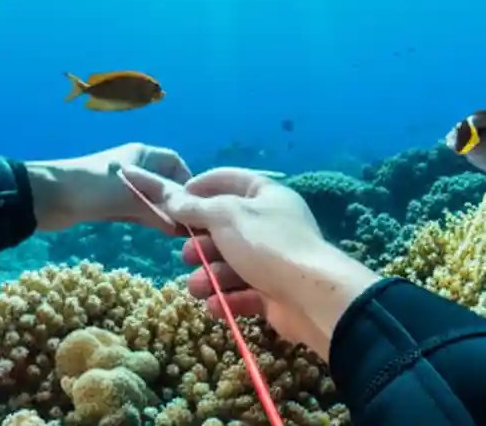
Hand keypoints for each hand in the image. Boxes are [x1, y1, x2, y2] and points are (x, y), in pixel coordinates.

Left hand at [26, 143, 191, 232]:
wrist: (46, 197)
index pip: (176, 164)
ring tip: (179, 232)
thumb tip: (187, 221)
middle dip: (177, 202)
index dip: (189, 182)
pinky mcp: (109, 203)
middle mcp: (134, 168)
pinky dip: (148, 219)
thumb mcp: (131, 196)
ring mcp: (121, 186)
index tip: (198, 205)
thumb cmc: (92, 187)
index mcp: (141, 155)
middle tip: (191, 224)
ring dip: (163, 213)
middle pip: (165, 183)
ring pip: (151, 199)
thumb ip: (161, 207)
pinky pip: (137, 210)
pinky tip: (160, 231)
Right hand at [123, 167, 379, 358]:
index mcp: (265, 196)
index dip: (201, 187)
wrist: (310, 295)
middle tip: (186, 255)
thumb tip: (175, 199)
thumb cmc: (266, 244)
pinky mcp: (273, 292)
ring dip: (210, 276)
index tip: (176, 200)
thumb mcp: (226, 216)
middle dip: (202, 244)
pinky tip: (214, 304)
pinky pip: (243, 292)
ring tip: (198, 287)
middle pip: (226, 228)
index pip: (229, 180)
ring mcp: (273, 259)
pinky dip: (227, 298)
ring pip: (231, 264)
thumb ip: (197, 207)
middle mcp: (270, 224)